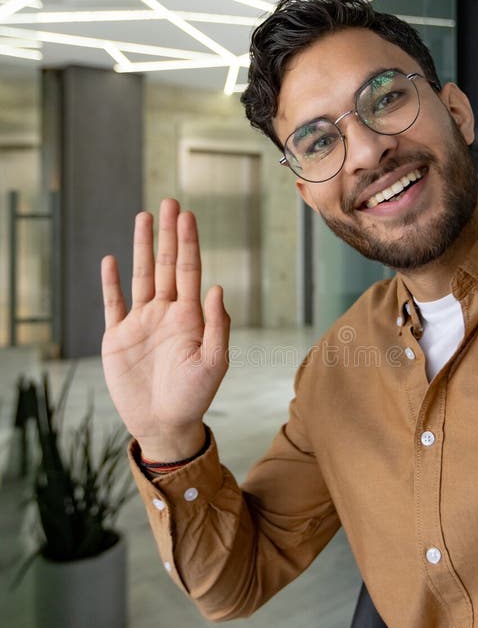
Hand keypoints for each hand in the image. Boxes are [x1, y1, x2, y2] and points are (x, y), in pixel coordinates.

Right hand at [101, 198, 229, 461]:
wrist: (164, 424)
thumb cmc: (194, 396)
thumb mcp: (214, 362)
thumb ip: (217, 325)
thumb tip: (217, 287)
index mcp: (190, 317)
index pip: (189, 271)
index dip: (188, 242)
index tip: (187, 215)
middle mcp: (166, 313)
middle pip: (165, 265)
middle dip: (168, 234)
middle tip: (169, 202)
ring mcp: (141, 323)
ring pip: (140, 276)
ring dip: (140, 248)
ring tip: (143, 218)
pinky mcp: (118, 338)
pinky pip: (113, 304)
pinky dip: (111, 283)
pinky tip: (111, 260)